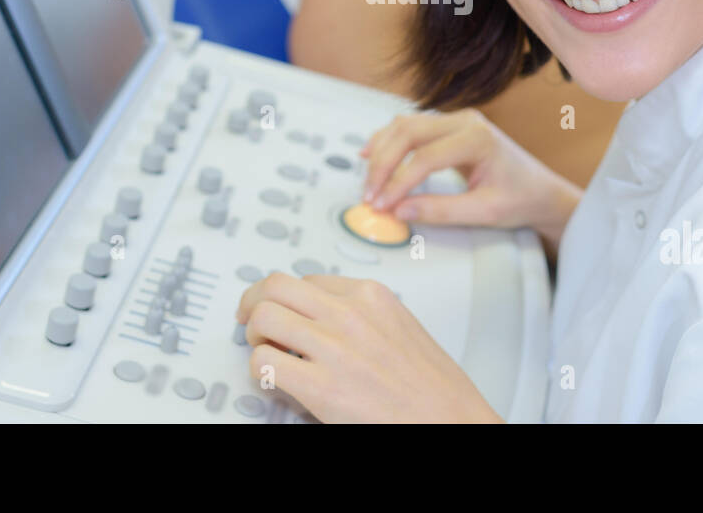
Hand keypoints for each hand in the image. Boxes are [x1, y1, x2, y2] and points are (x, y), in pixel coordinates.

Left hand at [236, 271, 501, 422]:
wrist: (452, 423)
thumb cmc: (435, 389)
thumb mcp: (401, 329)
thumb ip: (363, 317)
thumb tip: (324, 319)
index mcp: (372, 296)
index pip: (308, 279)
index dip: (288, 297)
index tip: (281, 308)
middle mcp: (350, 314)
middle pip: (277, 286)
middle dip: (256, 301)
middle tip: (250, 317)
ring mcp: (334, 348)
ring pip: (264, 316)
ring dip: (254, 333)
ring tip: (262, 349)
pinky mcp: (321, 387)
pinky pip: (263, 362)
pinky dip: (258, 368)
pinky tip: (272, 377)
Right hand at [361, 109, 579, 236]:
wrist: (542, 191)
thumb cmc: (522, 198)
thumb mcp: (484, 212)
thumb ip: (440, 211)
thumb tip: (399, 210)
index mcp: (478, 138)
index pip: (424, 158)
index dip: (398, 183)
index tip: (383, 205)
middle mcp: (466, 121)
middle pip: (408, 133)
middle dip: (383, 165)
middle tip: (370, 194)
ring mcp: (457, 120)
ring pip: (405, 125)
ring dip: (381, 150)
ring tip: (368, 179)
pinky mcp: (449, 127)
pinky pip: (411, 127)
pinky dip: (389, 140)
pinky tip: (371, 153)